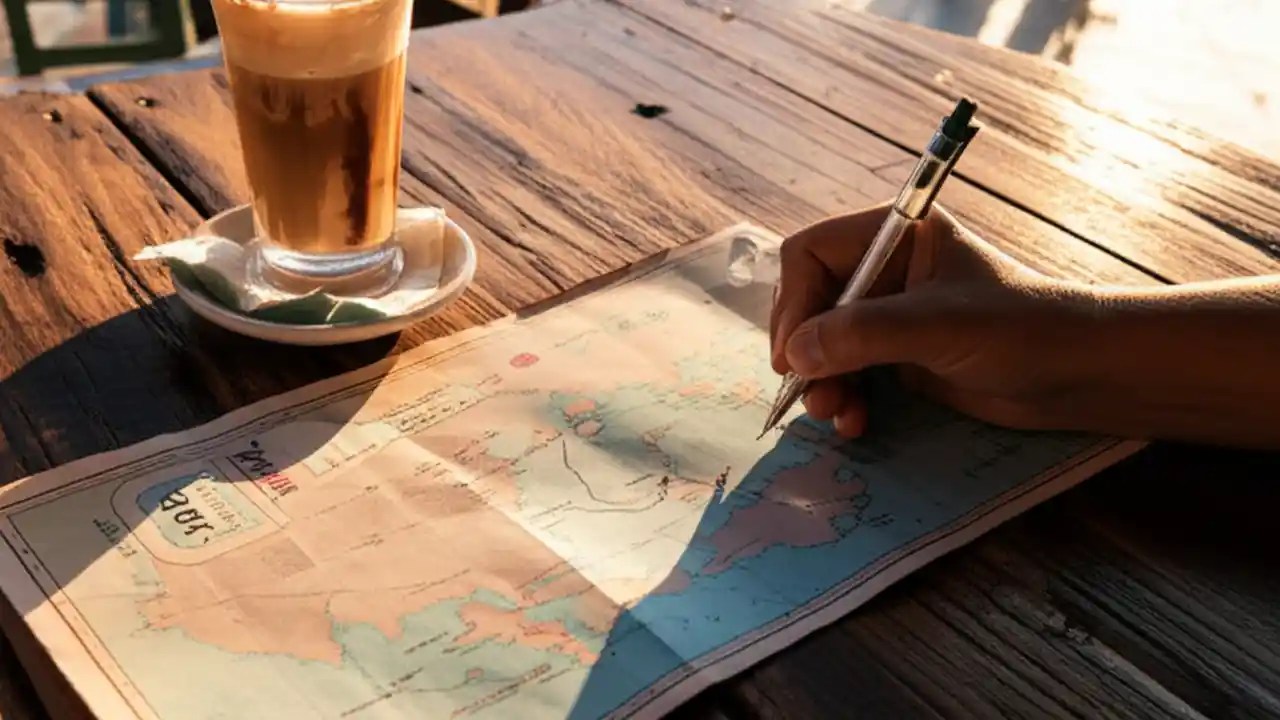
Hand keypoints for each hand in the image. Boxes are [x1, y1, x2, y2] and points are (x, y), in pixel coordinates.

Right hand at [770, 202, 1098, 437]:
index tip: (792, 354)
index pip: (812, 254)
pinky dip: (842, 397)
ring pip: (822, 344)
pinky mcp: (898, 355)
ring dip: (821, 381)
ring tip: (833, 414)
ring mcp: (889, 314)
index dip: (794, 302)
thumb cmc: (1020, 330)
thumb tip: (794, 356)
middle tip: (807, 391)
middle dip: (804, 350)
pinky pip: (846, 373)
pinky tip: (854, 422)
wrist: (1079, 374)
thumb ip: (861, 334)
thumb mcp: (936, 325)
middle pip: (809, 302)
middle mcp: (884, 269)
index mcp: (895, 234)